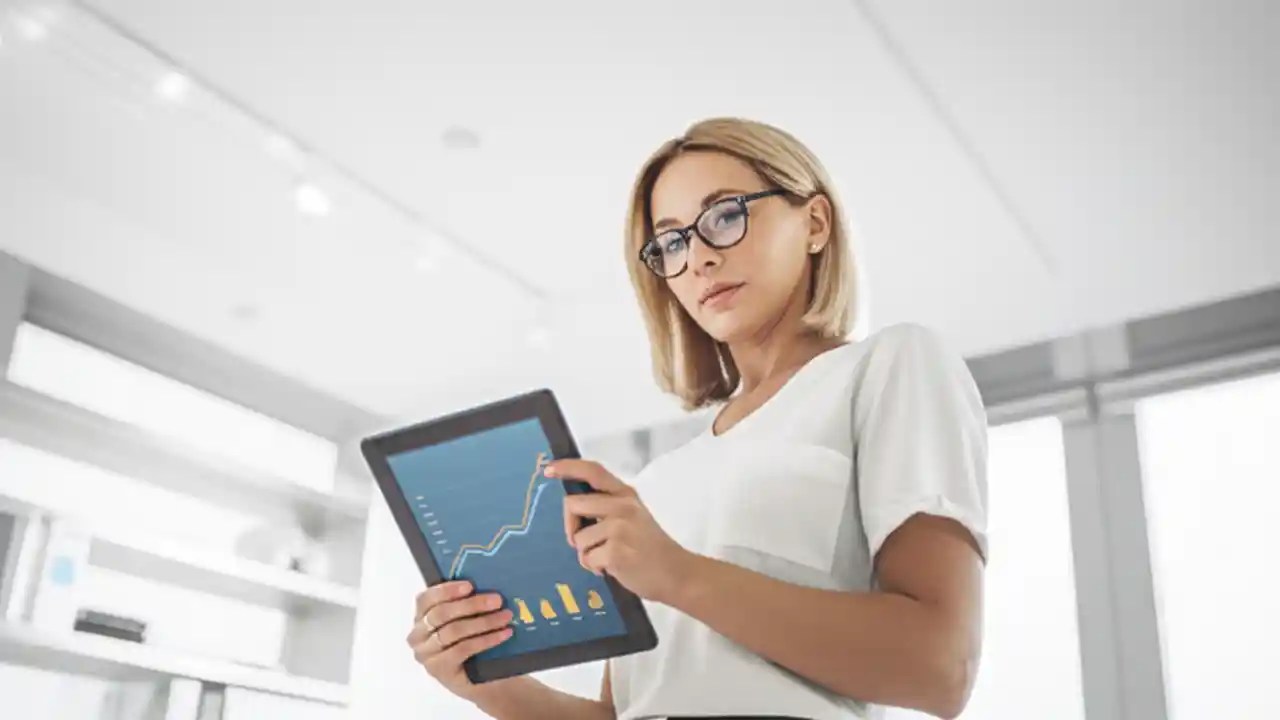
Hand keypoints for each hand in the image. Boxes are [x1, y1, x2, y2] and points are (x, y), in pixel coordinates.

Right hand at [406, 581, 517, 701]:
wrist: (482, 679)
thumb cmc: (472, 641)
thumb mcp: (466, 619)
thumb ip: (466, 603)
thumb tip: (486, 582)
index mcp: (420, 616)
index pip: (426, 599)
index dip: (447, 590)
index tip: (470, 585)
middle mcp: (418, 636)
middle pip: (441, 614)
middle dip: (472, 604)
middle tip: (497, 600)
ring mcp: (426, 655)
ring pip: (453, 631)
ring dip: (484, 622)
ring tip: (505, 616)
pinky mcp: (439, 670)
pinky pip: (463, 649)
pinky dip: (486, 639)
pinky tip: (503, 634)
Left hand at [548, 459, 696, 604]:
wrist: (676, 573)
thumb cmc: (650, 548)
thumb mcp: (634, 516)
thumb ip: (607, 508)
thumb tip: (572, 507)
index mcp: (626, 495)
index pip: (593, 471)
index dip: (568, 467)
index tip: (549, 470)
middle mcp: (622, 506)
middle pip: (572, 505)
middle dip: (570, 527)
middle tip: (582, 542)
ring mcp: (619, 529)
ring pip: (578, 538)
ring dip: (586, 553)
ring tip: (608, 558)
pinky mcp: (616, 552)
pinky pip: (586, 558)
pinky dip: (594, 567)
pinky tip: (613, 568)